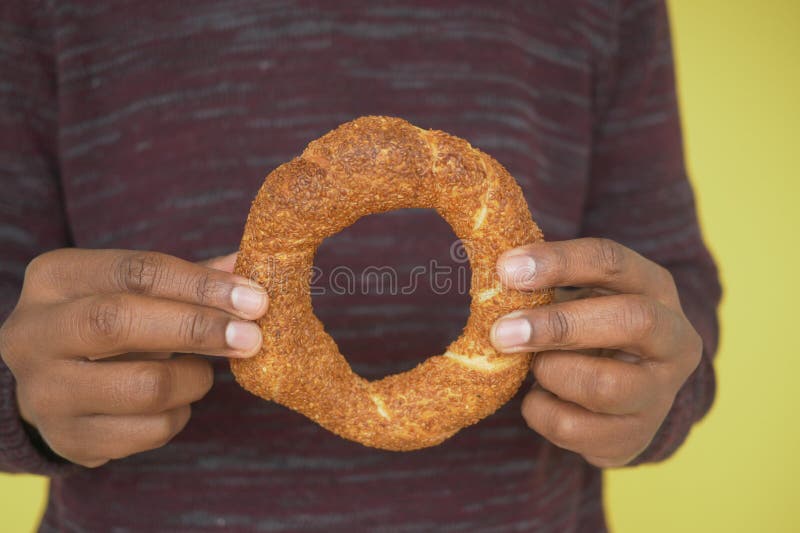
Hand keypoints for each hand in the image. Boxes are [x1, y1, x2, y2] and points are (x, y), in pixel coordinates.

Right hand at [0, 249, 267, 466]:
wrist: (46, 382)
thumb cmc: (107, 322)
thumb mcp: (134, 289)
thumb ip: (191, 278)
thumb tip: (251, 264)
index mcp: (56, 278)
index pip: (136, 272)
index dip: (202, 285)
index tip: (254, 299)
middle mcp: (35, 332)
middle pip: (121, 321)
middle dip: (198, 328)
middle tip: (252, 337)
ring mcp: (44, 391)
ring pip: (142, 386)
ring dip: (194, 379)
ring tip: (203, 373)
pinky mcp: (67, 438)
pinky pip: (148, 431)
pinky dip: (179, 415)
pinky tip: (175, 401)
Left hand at [490, 238, 701, 466]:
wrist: (618, 394)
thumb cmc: (586, 328)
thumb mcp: (576, 295)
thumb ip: (543, 282)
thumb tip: (496, 271)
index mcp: (655, 287)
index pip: (612, 262)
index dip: (558, 262)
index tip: (506, 269)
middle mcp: (674, 339)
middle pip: (630, 320)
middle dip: (558, 325)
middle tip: (501, 332)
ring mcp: (659, 394)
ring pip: (602, 385)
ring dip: (550, 372)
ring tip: (535, 367)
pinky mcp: (633, 437)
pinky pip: (571, 427)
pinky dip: (539, 410)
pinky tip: (541, 397)